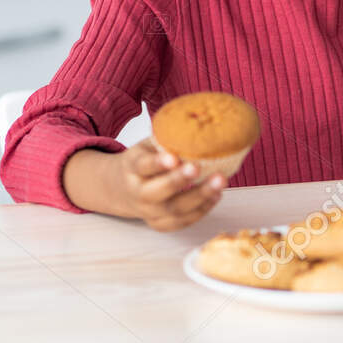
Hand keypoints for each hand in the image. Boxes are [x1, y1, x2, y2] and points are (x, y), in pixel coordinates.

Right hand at [63, 139, 226, 230]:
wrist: (122, 188)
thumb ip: (167, 138)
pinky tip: (216, 195)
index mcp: (131, 167)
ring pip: (172, 210)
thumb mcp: (148, 145)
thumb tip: (203, 119)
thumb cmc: (144, 160)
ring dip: (199, 197)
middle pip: (155, 192)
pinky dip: (201, 211)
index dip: (157, 163)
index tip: (172, 158)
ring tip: (220, 181)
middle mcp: (137, 192)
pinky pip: (181, 222)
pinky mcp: (160, 223)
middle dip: (178, 181)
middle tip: (198, 168)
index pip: (142, 166)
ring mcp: (148, 212)